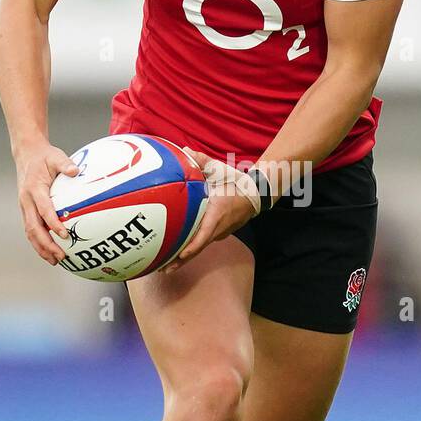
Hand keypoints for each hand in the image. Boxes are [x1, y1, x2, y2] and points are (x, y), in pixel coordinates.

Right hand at [15, 137, 79, 263]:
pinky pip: (31, 230)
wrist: (26, 154)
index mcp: (34, 189)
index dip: (53, 223)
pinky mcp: (26, 210)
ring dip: (41, 248)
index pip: (43, 210)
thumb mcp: (56, 156)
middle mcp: (26, 201)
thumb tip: (76, 171)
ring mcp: (24, 207)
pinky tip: (50, 252)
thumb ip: (65, 164)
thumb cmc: (44, 156)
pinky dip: (39, 243)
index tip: (64, 235)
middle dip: (46, 244)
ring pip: (30, 232)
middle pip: (33, 227)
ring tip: (55, 261)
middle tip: (61, 256)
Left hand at [159, 146, 259, 273]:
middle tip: (164, 270)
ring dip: (184, 258)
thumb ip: (201, 161)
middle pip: (198, 249)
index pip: (204, 235)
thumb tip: (183, 150)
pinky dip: (191, 249)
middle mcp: (218, 228)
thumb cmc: (237, 182)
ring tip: (166, 267)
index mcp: (217, 214)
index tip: (179, 255)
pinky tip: (177, 252)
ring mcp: (220, 232)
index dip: (191, 247)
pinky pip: (203, 242)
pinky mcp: (220, 232)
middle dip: (180, 261)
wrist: (256, 193)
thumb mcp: (220, 170)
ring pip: (200, 247)